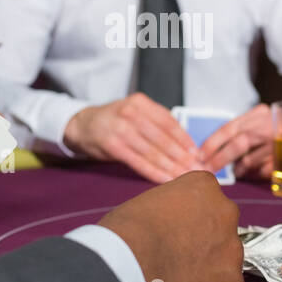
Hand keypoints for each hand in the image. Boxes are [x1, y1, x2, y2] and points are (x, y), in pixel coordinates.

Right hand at [63, 93, 200, 182]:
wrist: (83, 125)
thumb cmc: (115, 121)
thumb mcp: (135, 112)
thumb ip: (156, 122)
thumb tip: (186, 143)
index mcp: (140, 103)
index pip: (168, 122)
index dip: (185, 139)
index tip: (197, 153)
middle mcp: (130, 113)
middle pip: (163, 138)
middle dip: (182, 156)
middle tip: (196, 169)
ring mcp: (120, 130)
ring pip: (152, 152)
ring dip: (171, 167)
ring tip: (185, 177)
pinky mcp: (113, 146)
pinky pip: (139, 162)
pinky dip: (154, 173)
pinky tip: (166, 179)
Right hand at [97, 171, 243, 281]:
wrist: (129, 265)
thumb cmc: (125, 232)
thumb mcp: (149, 204)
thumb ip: (170, 213)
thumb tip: (169, 232)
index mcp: (205, 188)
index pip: (206, 205)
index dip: (188, 225)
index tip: (172, 237)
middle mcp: (227, 213)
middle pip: (220, 233)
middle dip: (204, 247)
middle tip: (177, 262)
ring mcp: (233, 252)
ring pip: (225, 266)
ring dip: (208, 275)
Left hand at [199, 103, 273, 178]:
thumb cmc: (278, 128)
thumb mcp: (260, 120)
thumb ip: (240, 130)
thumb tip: (210, 150)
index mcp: (259, 114)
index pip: (229, 128)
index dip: (212, 143)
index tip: (199, 155)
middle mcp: (270, 127)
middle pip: (239, 143)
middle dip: (220, 158)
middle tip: (208, 169)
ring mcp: (280, 144)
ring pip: (249, 160)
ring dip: (239, 169)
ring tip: (238, 170)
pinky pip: (261, 171)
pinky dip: (253, 174)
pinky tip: (255, 172)